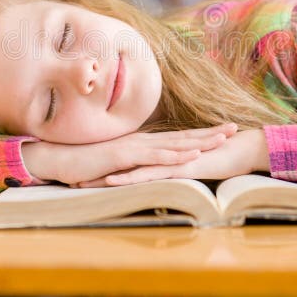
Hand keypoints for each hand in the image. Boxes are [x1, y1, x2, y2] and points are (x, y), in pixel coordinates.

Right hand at [21, 123, 237, 185]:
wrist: (61, 158)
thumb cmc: (86, 163)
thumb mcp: (117, 164)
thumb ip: (133, 164)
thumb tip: (146, 169)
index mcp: (143, 142)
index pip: (178, 138)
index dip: (201, 134)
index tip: (223, 131)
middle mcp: (143, 140)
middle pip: (183, 136)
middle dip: (210, 132)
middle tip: (235, 127)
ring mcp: (136, 146)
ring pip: (174, 144)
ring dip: (200, 141)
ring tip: (222, 139)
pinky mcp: (127, 156)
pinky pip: (155, 156)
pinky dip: (175, 155)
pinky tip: (191, 155)